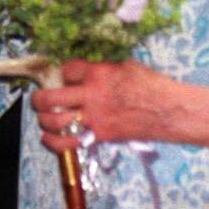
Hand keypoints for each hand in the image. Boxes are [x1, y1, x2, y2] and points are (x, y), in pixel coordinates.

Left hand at [30, 59, 177, 153]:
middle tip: (39, 98)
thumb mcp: (125, 65)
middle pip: (51, 97)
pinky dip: (54, 142)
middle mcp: (91, 95)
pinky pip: (69, 143)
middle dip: (39, 98)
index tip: (65, 77)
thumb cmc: (151, 85)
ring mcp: (94, 118)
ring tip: (43, 117)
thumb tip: (86, 67)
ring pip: (55, 121)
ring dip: (43, 119)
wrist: (169, 112)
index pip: (66, 69)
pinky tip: (47, 137)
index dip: (62, 73)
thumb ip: (102, 67)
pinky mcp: (100, 136)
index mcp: (98, 73)